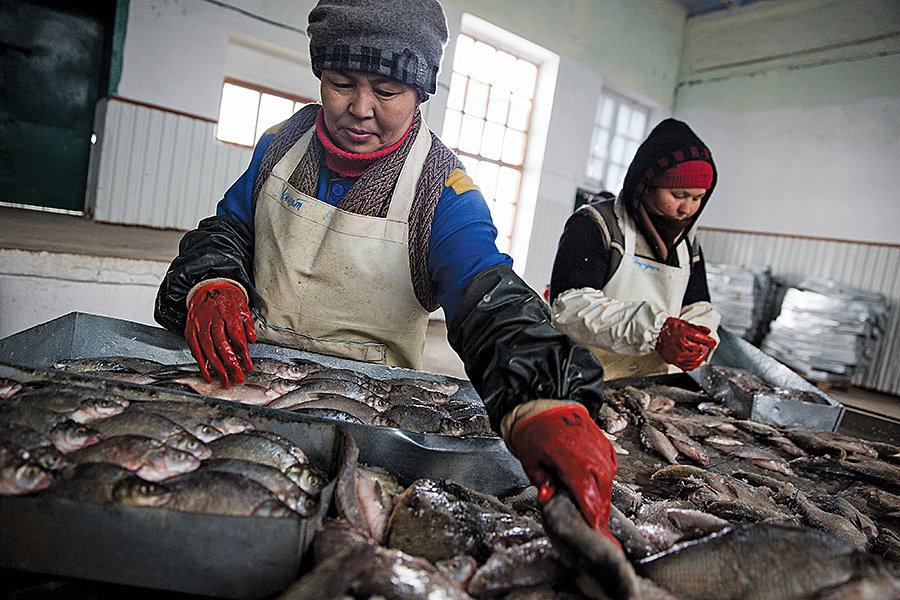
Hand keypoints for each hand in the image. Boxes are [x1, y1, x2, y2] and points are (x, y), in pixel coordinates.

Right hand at [185, 281, 255, 386]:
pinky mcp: (190, 330)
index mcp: (228, 313)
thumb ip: (248, 324)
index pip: (236, 336)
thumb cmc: (227, 299)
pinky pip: (195, 350)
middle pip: (222, 346)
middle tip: (237, 378)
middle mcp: (212, 319)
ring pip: (208, 350)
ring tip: (225, 380)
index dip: (243, 354)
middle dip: (230, 365)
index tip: (248, 366)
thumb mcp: (243, 306)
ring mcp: (199, 325)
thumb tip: (252, 340)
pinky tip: (208, 374)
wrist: (208, 287)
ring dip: (217, 368)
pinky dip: (201, 364)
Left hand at [509, 404, 618, 546]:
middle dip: (599, 515)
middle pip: (601, 495)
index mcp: (572, 458)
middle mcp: (592, 455)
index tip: (597, 535)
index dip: (593, 518)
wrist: (546, 404)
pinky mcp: (606, 447)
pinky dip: (603, 485)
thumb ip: (542, 482)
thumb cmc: (535, 431)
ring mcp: (601, 450)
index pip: (587, 496)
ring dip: (601, 501)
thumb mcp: (530, 460)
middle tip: (597, 534)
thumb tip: (548, 498)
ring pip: (607, 485)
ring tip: (594, 517)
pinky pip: (609, 472)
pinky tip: (595, 493)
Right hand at [655, 317, 716, 370]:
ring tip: (700, 355)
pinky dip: (692, 365)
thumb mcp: (684, 324)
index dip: (709, 342)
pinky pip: (686, 367)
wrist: (655, 332)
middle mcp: (681, 346)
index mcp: (684, 335)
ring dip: (699, 358)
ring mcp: (676, 355)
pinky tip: (694, 363)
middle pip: (699, 352)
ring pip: (694, 361)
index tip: (713, 343)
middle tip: (704, 348)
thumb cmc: (669, 327)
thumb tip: (708, 332)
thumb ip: (698, 329)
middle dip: (703, 350)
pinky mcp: (672, 360)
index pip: (701, 340)